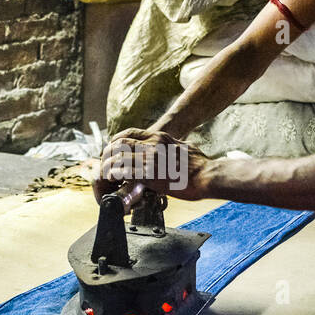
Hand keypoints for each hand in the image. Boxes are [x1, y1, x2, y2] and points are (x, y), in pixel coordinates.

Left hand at [97, 128, 212, 201]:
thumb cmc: (201, 166)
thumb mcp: (185, 148)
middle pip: (120, 144)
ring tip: (107, 175)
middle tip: (106, 164)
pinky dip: (116, 176)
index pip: (130, 133)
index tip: (112, 148)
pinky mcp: (149, 174)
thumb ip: (173, 148)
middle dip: (109, 154)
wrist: (208, 175)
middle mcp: (153, 145)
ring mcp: (150, 159)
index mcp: (160, 138)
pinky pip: (125, 172)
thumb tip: (174, 152)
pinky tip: (114, 181)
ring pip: (119, 157)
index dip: (117, 141)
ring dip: (110, 166)